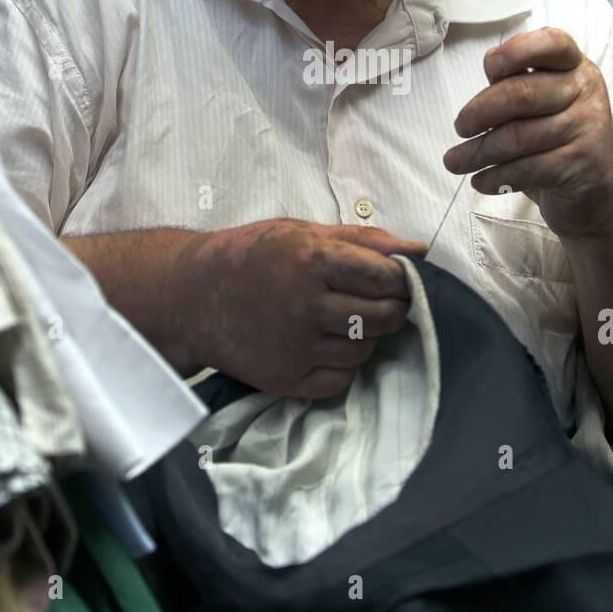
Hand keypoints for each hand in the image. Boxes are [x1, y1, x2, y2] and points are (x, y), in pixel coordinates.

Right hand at [167, 218, 425, 397]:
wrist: (192, 296)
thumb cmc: (254, 255)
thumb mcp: (304, 231)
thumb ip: (364, 240)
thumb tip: (419, 249)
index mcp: (313, 261)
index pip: (386, 277)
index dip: (401, 279)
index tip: (398, 279)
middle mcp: (306, 306)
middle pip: (383, 316)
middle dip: (393, 308)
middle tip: (381, 302)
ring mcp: (296, 347)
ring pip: (365, 349)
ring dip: (366, 336)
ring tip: (344, 320)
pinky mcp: (286, 379)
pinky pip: (341, 380)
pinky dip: (343, 365)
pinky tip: (327, 345)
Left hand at [442, 27, 612, 239]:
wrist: (596, 193)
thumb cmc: (557, 141)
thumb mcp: (542, 105)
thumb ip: (518, 83)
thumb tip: (490, 67)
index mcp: (574, 67)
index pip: (553, 43)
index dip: (518, 50)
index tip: (489, 66)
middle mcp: (586, 91)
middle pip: (522, 94)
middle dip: (480, 111)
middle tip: (460, 127)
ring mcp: (588, 127)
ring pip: (519, 137)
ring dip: (478, 152)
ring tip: (454, 162)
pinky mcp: (582, 164)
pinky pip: (527, 169)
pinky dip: (496, 177)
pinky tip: (480, 181)